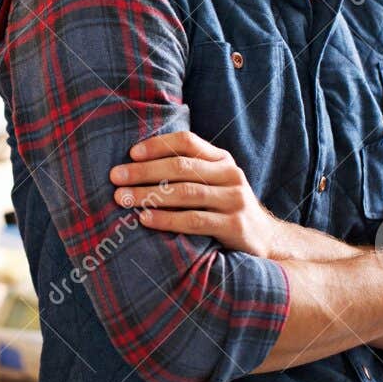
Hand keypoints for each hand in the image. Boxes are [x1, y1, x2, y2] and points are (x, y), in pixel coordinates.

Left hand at [109, 131, 281, 256]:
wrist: (267, 240)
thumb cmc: (225, 209)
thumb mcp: (214, 184)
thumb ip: (189, 172)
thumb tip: (136, 165)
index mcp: (222, 159)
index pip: (187, 141)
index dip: (158, 145)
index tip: (131, 153)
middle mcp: (230, 174)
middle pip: (181, 166)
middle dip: (144, 171)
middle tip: (115, 177)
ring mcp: (234, 199)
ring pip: (185, 192)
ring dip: (149, 194)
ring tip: (122, 198)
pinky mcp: (234, 225)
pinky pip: (194, 220)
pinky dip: (167, 219)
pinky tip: (145, 219)